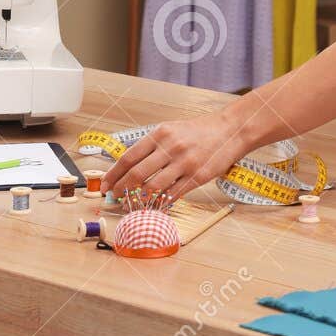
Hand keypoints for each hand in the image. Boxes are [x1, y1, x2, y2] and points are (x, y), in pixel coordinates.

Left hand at [103, 113, 247, 199]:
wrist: (230, 130)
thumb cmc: (199, 131)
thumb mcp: (171, 129)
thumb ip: (151, 145)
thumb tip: (128, 165)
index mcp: (160, 134)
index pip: (129, 157)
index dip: (114, 174)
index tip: (106, 185)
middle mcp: (170, 148)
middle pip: (137, 175)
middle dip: (122, 189)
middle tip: (116, 197)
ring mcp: (184, 163)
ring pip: (153, 187)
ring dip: (139, 200)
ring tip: (133, 204)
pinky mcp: (197, 177)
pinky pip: (173, 195)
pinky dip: (161, 203)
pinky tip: (154, 206)